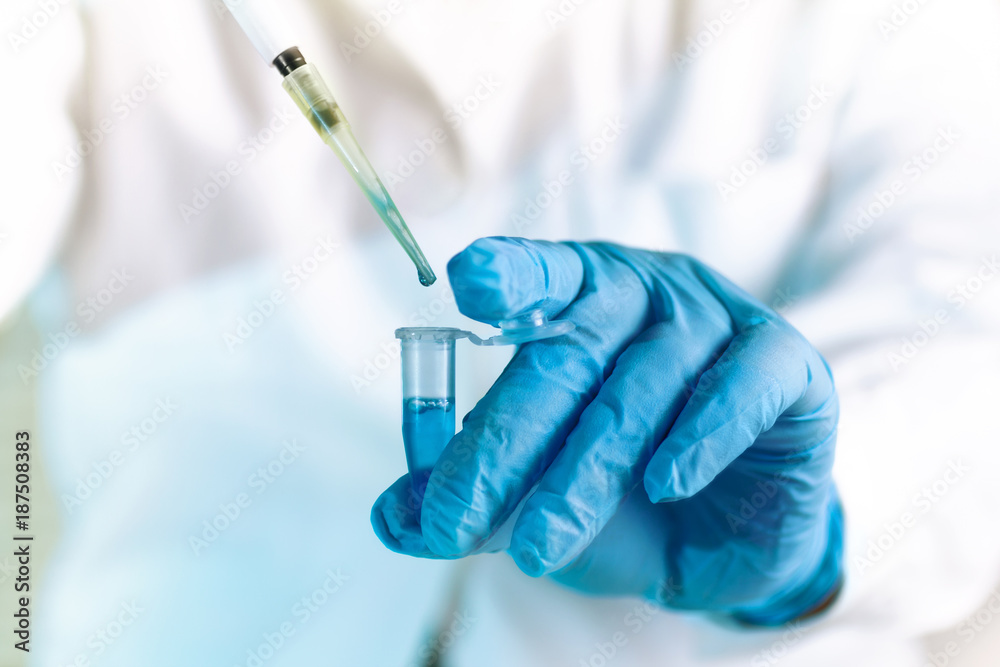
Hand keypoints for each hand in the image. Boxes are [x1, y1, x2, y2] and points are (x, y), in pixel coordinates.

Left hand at [372, 237, 843, 624]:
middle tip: (453, 517)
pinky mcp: (784, 363)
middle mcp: (647, 296)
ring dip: (586, 472)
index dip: (510, 276)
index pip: (543, 276)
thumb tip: (390, 518)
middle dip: (506, 442)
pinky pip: (739, 389)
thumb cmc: (626, 499)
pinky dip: (700, 436)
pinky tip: (667, 482)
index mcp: (582, 302)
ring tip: (539, 549)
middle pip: (572, 353)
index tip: (469, 280)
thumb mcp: (539, 501)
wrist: (732, 536)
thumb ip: (472, 500)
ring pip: (641, 388)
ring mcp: (718, 321)